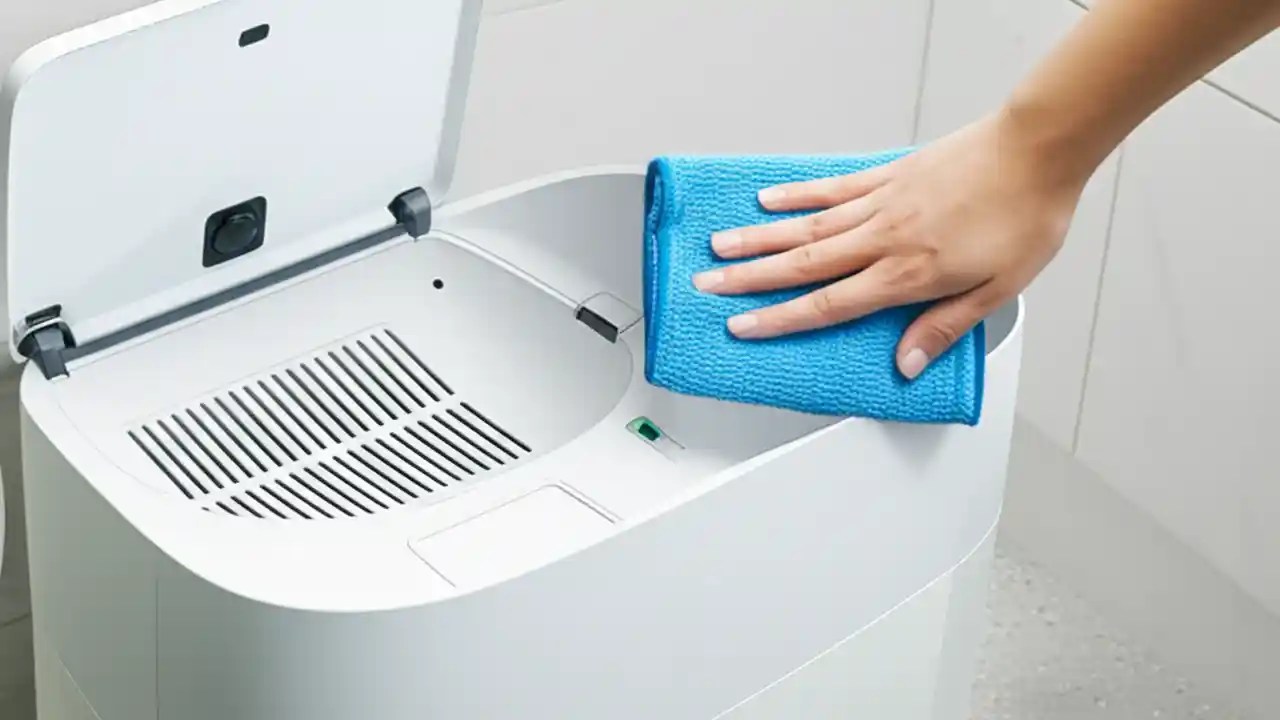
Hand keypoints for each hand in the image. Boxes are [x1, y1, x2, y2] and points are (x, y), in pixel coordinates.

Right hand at [692, 111, 1085, 378]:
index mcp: (907, 274)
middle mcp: (883, 238)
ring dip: (760, 238)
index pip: (829, 304)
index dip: (780, 319)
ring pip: (807, 225)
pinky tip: (770, 200)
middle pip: (803, 264)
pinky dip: (797, 194)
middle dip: (750, 279)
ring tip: (720, 244)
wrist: (1039, 149)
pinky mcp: (888, 173)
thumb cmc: (1025, 216)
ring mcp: (881, 202)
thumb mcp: (998, 289)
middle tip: (708, 286)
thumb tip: (907, 364)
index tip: (742, 327)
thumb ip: (945, 326)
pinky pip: (831, 187)